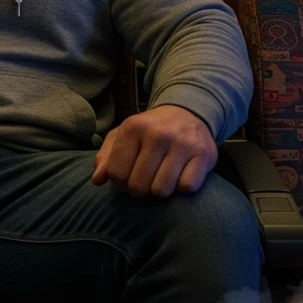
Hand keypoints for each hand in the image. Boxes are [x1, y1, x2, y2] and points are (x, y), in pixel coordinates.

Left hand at [92, 104, 217, 196]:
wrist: (188, 112)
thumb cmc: (150, 130)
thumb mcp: (124, 135)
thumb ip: (107, 157)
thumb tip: (97, 180)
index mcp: (133, 127)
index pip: (116, 173)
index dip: (119, 184)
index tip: (126, 179)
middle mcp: (158, 134)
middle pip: (138, 186)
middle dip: (139, 190)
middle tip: (145, 180)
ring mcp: (183, 143)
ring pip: (161, 190)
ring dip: (159, 190)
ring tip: (161, 178)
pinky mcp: (204, 154)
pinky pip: (187, 188)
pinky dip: (182, 187)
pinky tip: (180, 174)